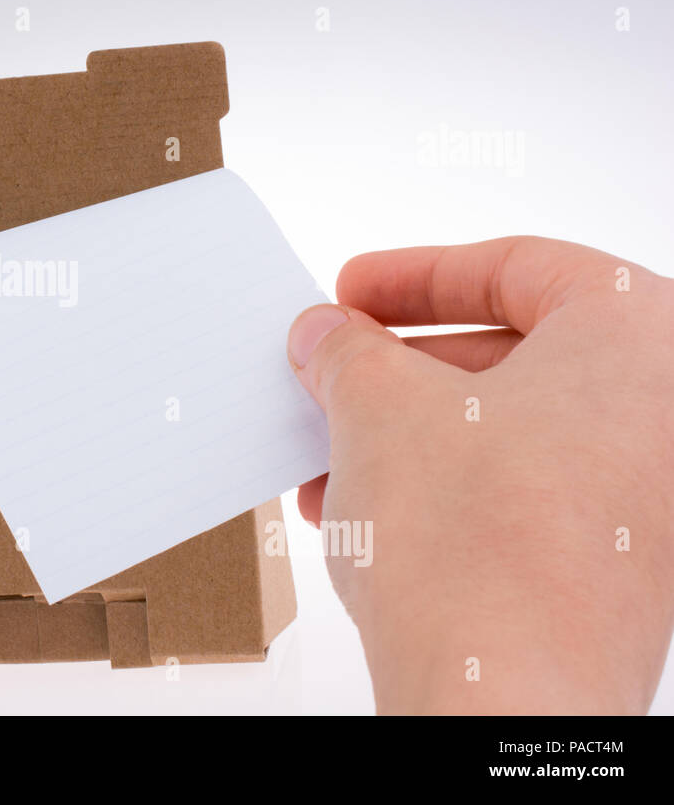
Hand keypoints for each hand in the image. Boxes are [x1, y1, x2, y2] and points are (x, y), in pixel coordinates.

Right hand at [287, 236, 673, 713]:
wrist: (501, 703)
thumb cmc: (476, 550)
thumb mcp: (376, 406)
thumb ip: (347, 349)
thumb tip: (329, 337)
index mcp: (642, 338)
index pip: (520, 267)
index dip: (414, 275)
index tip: (352, 294)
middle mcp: (668, 415)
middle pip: (516, 353)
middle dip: (401, 367)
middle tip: (333, 373)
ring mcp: (652, 499)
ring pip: (512, 431)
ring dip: (409, 433)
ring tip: (329, 452)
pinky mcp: (618, 569)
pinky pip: (524, 494)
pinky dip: (447, 487)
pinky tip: (364, 508)